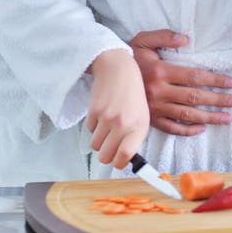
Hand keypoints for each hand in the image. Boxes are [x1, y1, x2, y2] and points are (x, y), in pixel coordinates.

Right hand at [87, 49, 149, 168]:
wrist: (119, 69)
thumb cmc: (133, 95)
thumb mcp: (142, 116)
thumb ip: (134, 138)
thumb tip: (124, 159)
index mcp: (138, 126)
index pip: (125, 156)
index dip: (119, 163)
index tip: (118, 161)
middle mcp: (122, 123)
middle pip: (105, 156)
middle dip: (106, 154)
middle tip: (110, 146)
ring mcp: (106, 117)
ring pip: (95, 145)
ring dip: (99, 140)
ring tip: (106, 127)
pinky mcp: (93, 110)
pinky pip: (89, 130)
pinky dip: (94, 127)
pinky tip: (102, 114)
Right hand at [129, 30, 231, 135]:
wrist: (107, 73)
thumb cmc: (129, 55)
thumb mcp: (144, 39)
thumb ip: (165, 37)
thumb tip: (186, 40)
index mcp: (161, 71)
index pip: (194, 77)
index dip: (214, 80)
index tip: (230, 83)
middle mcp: (159, 91)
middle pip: (195, 97)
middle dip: (218, 100)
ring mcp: (154, 108)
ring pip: (187, 116)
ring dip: (209, 118)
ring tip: (226, 118)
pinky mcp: (149, 119)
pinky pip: (171, 128)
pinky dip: (187, 131)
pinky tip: (201, 129)